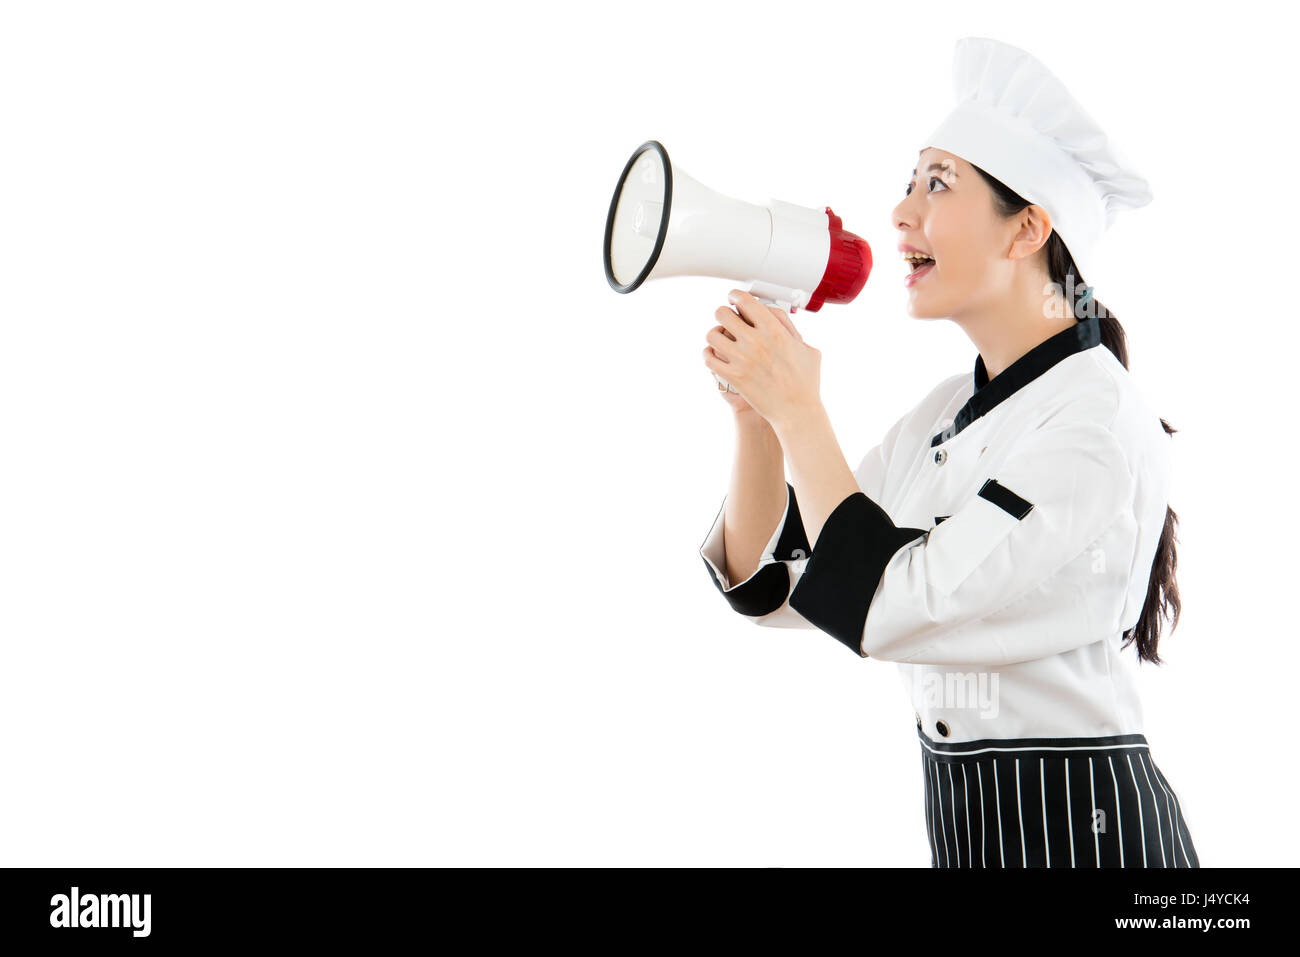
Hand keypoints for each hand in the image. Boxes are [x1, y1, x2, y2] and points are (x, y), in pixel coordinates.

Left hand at [702, 289, 821, 429]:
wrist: (797, 411)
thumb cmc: (806, 382)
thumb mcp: (807, 348)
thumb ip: (790, 329)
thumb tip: (775, 315)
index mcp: (774, 330)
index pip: (745, 301)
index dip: (736, 296)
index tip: (733, 298)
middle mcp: (756, 342)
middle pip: (723, 313)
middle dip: (724, 314)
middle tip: (727, 319)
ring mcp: (742, 359)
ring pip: (712, 334)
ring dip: (715, 335)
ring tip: (721, 339)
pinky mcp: (733, 377)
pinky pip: (709, 358)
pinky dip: (709, 355)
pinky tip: (715, 356)